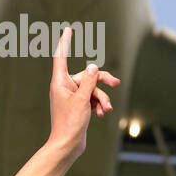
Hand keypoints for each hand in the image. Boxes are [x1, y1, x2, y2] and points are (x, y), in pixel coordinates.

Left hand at [47, 26, 119, 158]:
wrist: (68, 145)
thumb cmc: (70, 123)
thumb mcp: (83, 99)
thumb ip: (89, 81)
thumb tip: (93, 66)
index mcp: (60, 82)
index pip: (61, 56)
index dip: (65, 42)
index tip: (68, 30)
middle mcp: (65, 87)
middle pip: (87, 75)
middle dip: (102, 80)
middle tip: (115, 82)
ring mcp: (72, 96)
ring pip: (92, 89)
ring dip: (102, 98)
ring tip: (106, 109)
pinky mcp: (79, 106)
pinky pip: (92, 98)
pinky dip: (99, 104)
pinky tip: (102, 113)